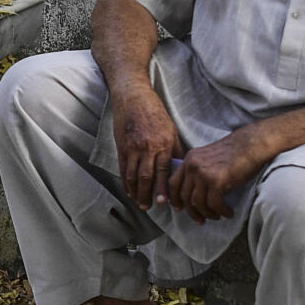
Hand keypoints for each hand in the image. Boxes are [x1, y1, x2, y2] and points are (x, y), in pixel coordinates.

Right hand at [112, 83, 184, 208]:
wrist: (133, 97)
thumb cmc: (155, 112)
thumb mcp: (171, 128)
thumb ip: (176, 149)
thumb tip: (182, 167)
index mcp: (164, 143)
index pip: (164, 171)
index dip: (164, 188)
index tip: (165, 203)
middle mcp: (148, 147)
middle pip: (147, 177)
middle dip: (148, 194)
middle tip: (149, 207)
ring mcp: (133, 147)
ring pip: (133, 175)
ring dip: (136, 192)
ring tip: (139, 203)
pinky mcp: (122, 146)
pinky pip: (123, 168)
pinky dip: (126, 182)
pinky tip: (129, 191)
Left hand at [165, 124, 275, 221]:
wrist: (251, 145)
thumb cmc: (234, 153)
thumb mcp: (208, 157)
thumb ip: (198, 170)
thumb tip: (194, 192)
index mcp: (189, 159)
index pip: (173, 183)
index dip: (175, 199)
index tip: (180, 209)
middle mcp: (192, 166)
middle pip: (185, 197)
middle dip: (193, 212)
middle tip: (201, 220)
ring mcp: (203, 174)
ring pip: (198, 203)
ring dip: (208, 214)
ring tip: (217, 216)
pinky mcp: (217, 181)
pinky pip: (214, 204)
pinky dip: (222, 212)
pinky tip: (228, 213)